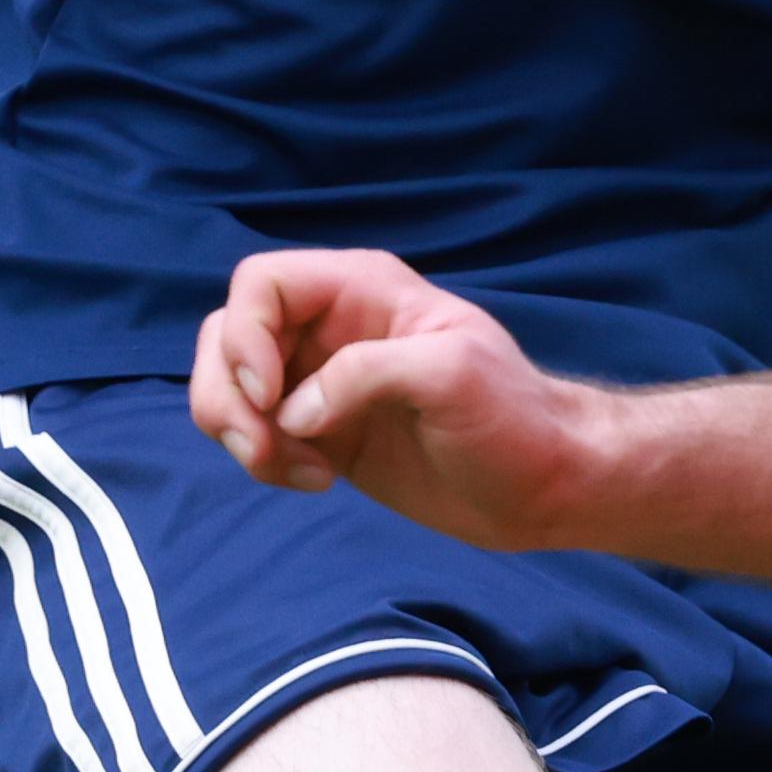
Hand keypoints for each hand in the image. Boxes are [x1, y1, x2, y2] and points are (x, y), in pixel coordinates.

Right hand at [193, 250, 616, 550]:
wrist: (544, 487)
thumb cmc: (514, 419)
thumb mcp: (451, 375)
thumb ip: (366, 373)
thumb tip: (292, 410)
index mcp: (361, 290)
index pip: (262, 284)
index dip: (245, 335)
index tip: (268, 394)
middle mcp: (331, 328)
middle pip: (228, 334)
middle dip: (227, 393)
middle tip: (264, 446)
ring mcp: (321, 382)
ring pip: (231, 387)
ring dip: (239, 432)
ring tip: (296, 470)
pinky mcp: (321, 434)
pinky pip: (256, 434)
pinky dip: (264, 460)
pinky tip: (317, 481)